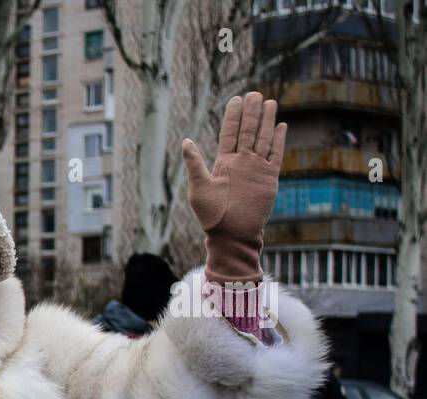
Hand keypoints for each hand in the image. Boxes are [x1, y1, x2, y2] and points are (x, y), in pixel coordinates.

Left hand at [182, 91, 286, 284]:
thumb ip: (195, 164)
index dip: (232, 116)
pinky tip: (281, 126)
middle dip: (251, 113)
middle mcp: (241, 162)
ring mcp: (256, 169)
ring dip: (266, 121)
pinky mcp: (269, 178)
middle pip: (248, 131)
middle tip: (254, 93)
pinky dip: (279, 141)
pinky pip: (276, 155)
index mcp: (223, 163)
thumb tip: (186, 141)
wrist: (232, 235)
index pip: (229, 133)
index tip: (235, 99)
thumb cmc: (212, 216)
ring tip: (269, 102)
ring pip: (263, 139)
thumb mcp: (199, 188)